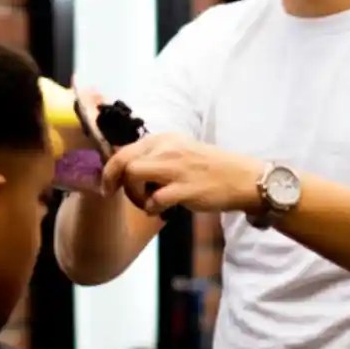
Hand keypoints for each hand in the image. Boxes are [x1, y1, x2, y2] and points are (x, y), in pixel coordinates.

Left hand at [102, 133, 263, 214]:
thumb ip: (154, 156)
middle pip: (123, 160)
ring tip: (145, 202)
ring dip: (133, 194)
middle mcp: (167, 148)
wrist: (241, 178)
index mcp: (163, 139)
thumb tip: (125, 168)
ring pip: (133, 175)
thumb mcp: (179, 151)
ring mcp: (176, 167)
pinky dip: (151, 208)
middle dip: (112, 180)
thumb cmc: (208, 168)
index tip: (108, 184)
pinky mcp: (185, 188)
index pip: (124, 149)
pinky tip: (160, 210)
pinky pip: (154, 199)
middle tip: (114, 194)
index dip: (110, 168)